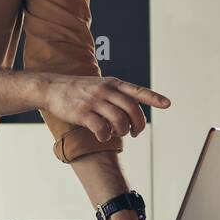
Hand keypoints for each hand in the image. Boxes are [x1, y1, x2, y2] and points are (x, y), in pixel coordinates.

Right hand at [34, 74, 169, 142]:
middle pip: (132, 109)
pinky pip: (101, 128)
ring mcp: (94, 101)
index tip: (167, 104)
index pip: (137, 91)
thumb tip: (133, 112)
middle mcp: (106, 90)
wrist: (51, 88)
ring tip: (118, 134)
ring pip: (119, 120)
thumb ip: (116, 94)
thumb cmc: (77, 90)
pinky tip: (102, 136)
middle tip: (135, 133)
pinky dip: (106, 136)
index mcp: (112, 83)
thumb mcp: (99, 85)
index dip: (154, 98)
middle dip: (138, 124)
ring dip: (123, 131)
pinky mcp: (82, 113)